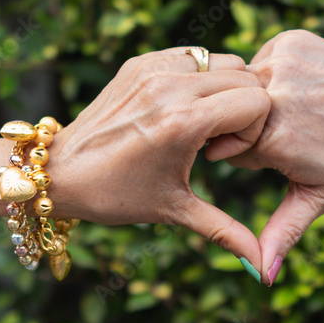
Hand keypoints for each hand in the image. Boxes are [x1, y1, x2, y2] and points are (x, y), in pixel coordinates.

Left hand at [52, 48, 269, 263]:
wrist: (62, 172)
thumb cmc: (117, 195)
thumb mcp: (176, 211)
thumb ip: (226, 232)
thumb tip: (261, 267)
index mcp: (183, 122)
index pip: (256, 102)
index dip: (251, 130)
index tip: (220, 153)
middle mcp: (170, 87)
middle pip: (244, 76)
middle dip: (242, 108)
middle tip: (213, 140)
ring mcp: (153, 69)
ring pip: (222, 61)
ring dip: (222, 88)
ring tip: (198, 121)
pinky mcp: (140, 62)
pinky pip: (193, 56)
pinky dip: (198, 76)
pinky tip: (180, 106)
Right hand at [208, 30, 323, 283]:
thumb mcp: (320, 196)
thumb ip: (283, 232)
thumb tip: (261, 275)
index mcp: (274, 141)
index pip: (230, 154)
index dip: (254, 157)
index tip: (285, 152)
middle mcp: (271, 99)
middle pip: (231, 120)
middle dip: (252, 128)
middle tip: (292, 129)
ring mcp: (279, 64)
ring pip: (241, 89)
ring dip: (261, 99)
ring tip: (298, 106)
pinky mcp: (286, 40)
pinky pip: (259, 61)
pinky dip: (273, 73)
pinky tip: (302, 83)